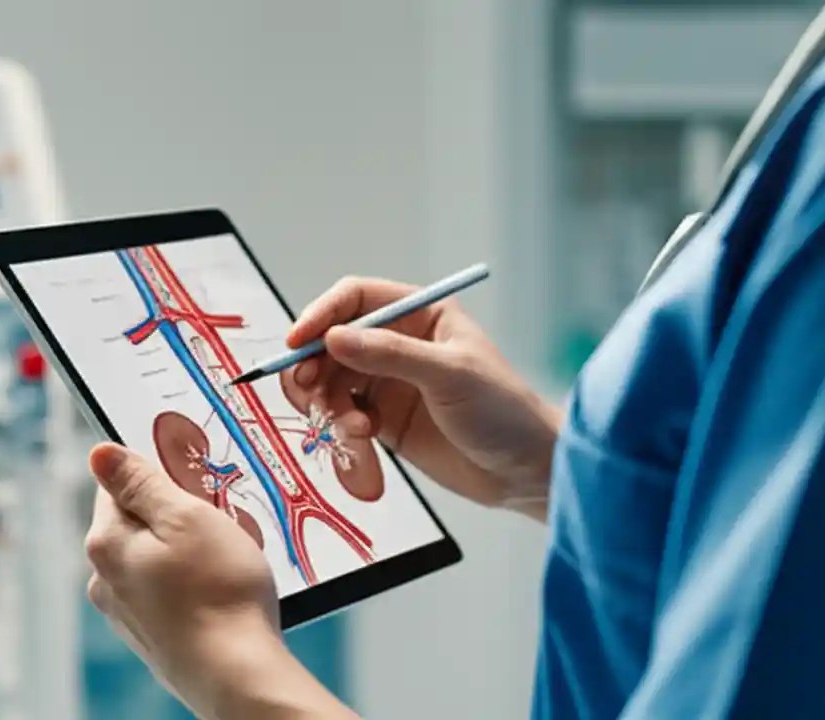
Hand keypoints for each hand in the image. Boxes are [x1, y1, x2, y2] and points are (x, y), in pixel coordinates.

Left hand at [84, 443, 358, 718]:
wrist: (238, 675)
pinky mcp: (151, 636)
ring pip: (154, 558)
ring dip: (187, 551)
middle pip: (137, 522)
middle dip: (175, 515)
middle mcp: (104, 578)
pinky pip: (167, 591)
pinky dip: (191, 584)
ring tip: (226, 560)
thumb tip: (99, 453)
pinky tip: (220, 591)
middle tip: (218, 521)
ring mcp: (126, 612)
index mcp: (106, 541)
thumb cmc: (219, 591)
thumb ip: (140, 482)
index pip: (118, 483)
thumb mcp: (185, 516)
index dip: (160, 476)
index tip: (194, 485)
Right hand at [287, 276, 560, 518]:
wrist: (527, 474)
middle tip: (311, 394)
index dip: (321, 315)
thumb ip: (389, 355)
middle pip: (330, 342)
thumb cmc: (504, 412)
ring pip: (330, 384)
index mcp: (419, 315)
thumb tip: (332, 338)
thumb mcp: (449, 375)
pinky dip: (342, 435)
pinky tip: (363, 449)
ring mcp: (388, 383)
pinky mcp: (383, 422)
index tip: (297, 342)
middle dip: (316, 368)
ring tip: (356, 432)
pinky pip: (342, 420)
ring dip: (330, 408)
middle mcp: (398, 344)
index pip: (355, 299)